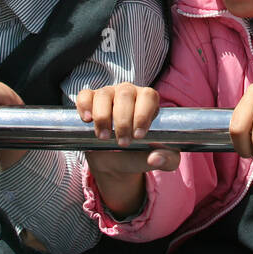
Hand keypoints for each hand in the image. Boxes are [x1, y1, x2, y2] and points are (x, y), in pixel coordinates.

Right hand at [76, 83, 180, 216]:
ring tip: (104, 137)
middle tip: (122, 143)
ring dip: (103, 116)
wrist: (116, 161)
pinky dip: (84, 106)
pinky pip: (84, 96)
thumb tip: (156, 158)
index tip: (138, 136)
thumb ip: (168, 160)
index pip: (149, 96)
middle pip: (125, 94)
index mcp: (148, 101)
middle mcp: (128, 92)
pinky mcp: (89, 101)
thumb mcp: (160, 159)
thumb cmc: (141, 153)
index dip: (143, 114)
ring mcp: (108, 94)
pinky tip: (87, 120)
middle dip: (123, 120)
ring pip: (104, 94)